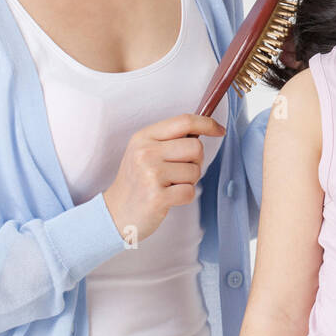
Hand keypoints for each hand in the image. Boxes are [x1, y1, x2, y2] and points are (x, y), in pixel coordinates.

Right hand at [103, 112, 224, 244]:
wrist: (115, 214)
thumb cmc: (137, 182)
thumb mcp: (144, 151)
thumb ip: (170, 139)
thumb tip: (205, 128)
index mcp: (144, 137)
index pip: (184, 121)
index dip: (207, 124)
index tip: (220, 130)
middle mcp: (145, 153)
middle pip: (196, 147)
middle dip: (195, 161)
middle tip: (179, 172)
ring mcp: (150, 175)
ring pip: (195, 171)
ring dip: (188, 181)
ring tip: (168, 185)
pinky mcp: (157, 197)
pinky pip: (190, 191)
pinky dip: (185, 196)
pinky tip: (168, 198)